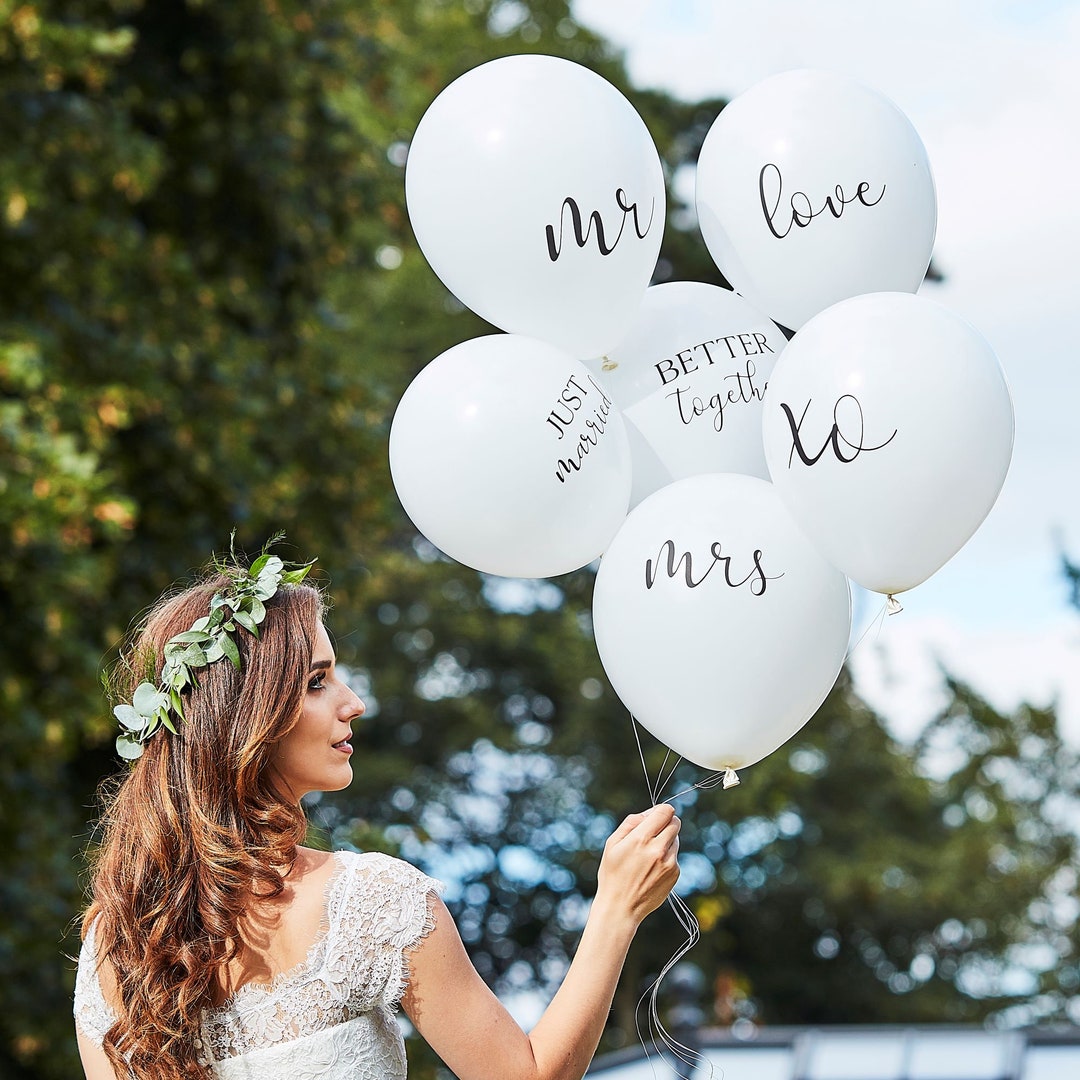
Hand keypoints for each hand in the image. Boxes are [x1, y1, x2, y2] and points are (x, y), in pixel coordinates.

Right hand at [595, 803, 680, 926]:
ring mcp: (669, 863)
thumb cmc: (613, 873)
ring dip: (666, 841)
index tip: (655, 816)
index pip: (665, 812)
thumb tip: (649, 813)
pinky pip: (674, 856)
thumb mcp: (612, 843)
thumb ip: (631, 822)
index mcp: (641, 839)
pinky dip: (666, 857)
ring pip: (675, 840)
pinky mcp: (674, 874)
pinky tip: (651, 869)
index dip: (661, 810)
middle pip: (675, 823)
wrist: (621, 907)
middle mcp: (658, 849)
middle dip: (666, 823)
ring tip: (648, 855)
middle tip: (653, 833)